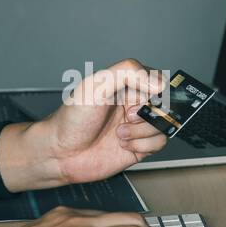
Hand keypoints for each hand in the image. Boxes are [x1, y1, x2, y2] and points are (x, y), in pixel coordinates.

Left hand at [39, 59, 169, 185]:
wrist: (61, 153)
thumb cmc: (71, 119)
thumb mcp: (96, 85)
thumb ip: (127, 73)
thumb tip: (157, 81)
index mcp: (126, 85)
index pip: (158, 80)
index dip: (156, 90)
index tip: (147, 96)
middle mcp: (133, 104)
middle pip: (164, 104)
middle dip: (148, 113)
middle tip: (129, 116)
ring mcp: (137, 126)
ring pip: (163, 125)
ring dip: (141, 131)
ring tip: (119, 132)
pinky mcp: (140, 146)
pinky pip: (159, 143)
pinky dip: (142, 144)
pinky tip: (123, 144)